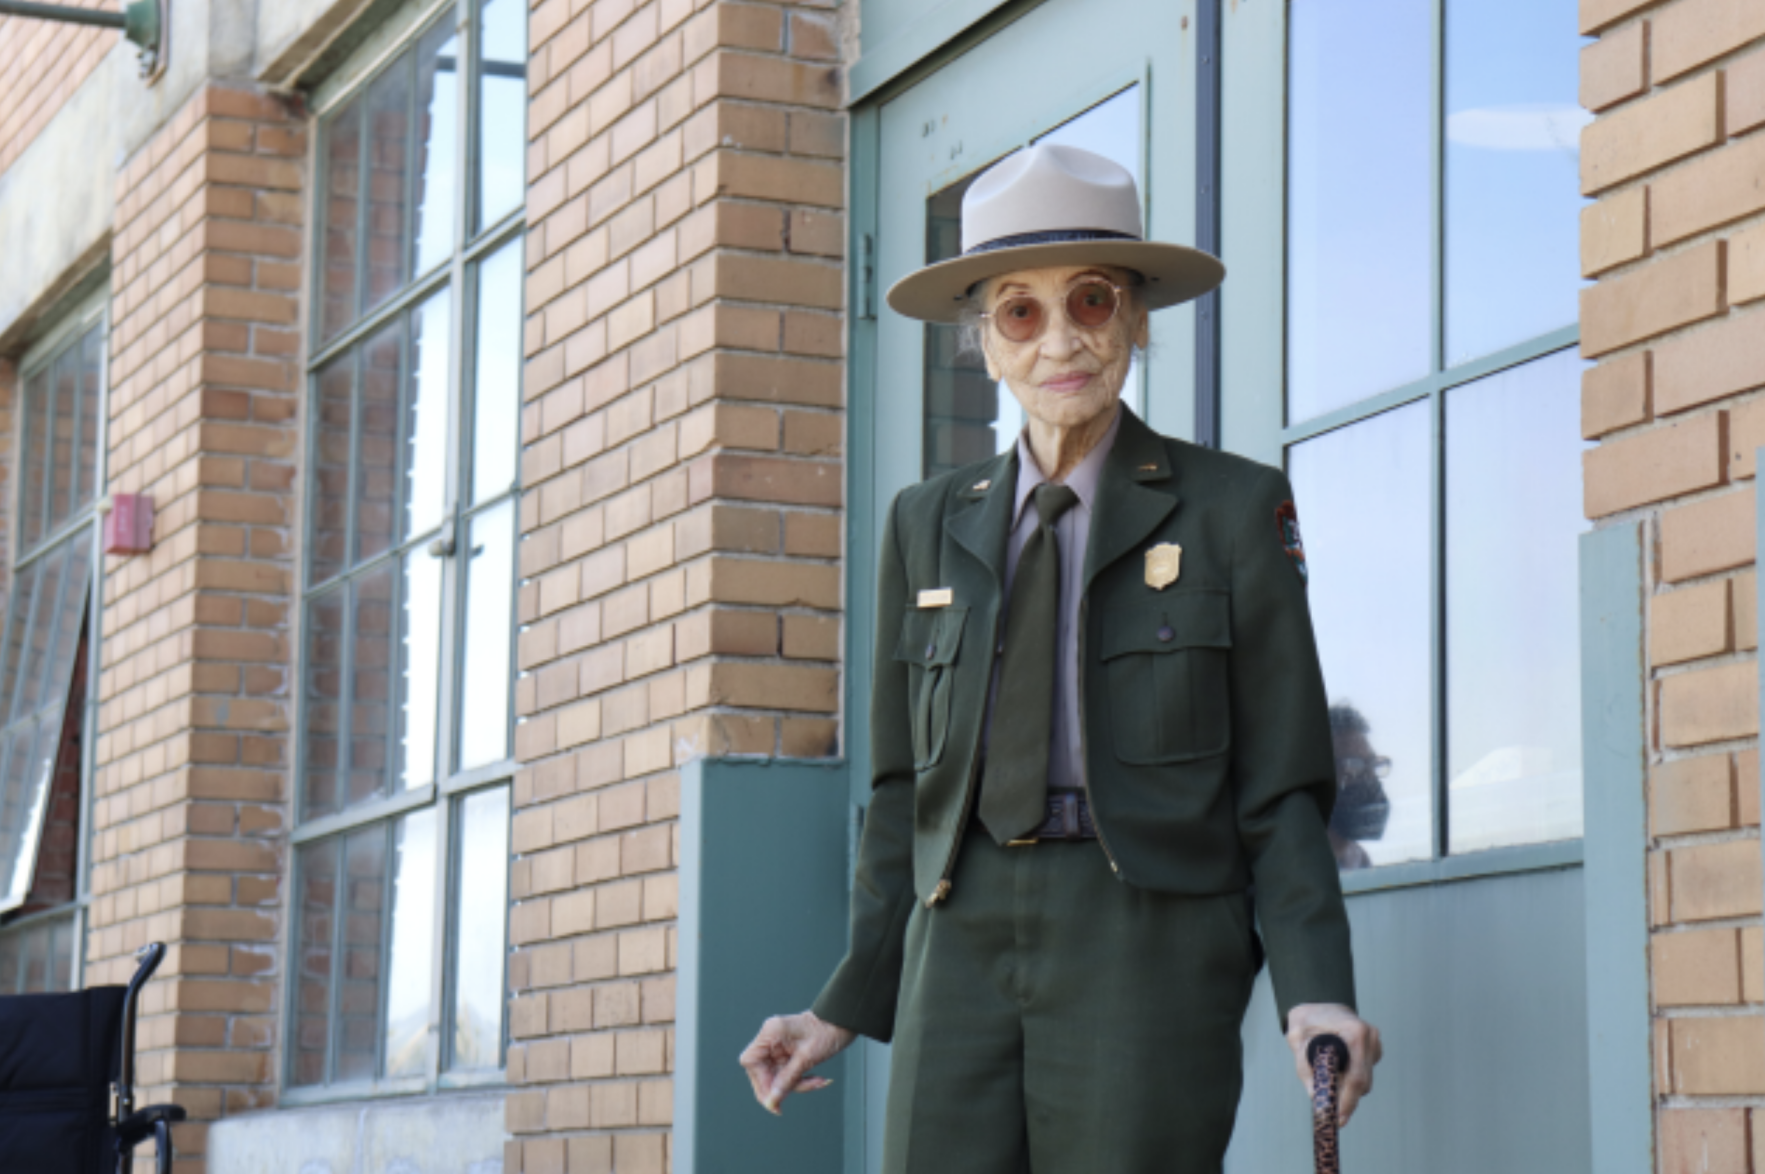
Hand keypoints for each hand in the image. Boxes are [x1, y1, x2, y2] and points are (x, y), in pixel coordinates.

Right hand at [739, 1011, 855, 1114]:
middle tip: (786, 1103)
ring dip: (795, 1085)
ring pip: (776, 1076)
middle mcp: (771, 1038)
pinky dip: (800, 1080)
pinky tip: (817, 1079)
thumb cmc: (828, 1031)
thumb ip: (787, 1079)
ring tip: (817, 1082)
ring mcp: (778, 1046)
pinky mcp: (787, 1053)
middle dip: (778, 1088)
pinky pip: (787, 1074)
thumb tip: (772, 1100)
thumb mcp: (807, 1058)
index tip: (772, 1098)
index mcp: (771, 1032)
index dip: (759, 1082)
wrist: (843, 1021)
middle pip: (761, 1072)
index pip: (751, 1061)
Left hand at [1285, 1003, 1381, 1126]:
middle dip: (1346, 1098)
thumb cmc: (1306, 1018)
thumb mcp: (1297, 1040)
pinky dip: (1352, 1077)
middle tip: (1329, 1110)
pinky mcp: (1373, 1047)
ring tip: (1327, 1082)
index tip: (1338, 1117)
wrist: (1316, 1002)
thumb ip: (1305, 1068)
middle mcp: (1369, 1036)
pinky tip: (1336, 1071)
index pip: (1357, 1076)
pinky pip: (1365, 1071)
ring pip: (1365, 1079)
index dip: (1348, 1101)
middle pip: (1364, 1082)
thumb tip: (1316, 1098)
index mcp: (1354, 1032)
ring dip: (1348, 1087)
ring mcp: (1374, 1041)